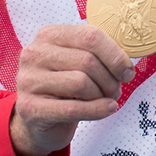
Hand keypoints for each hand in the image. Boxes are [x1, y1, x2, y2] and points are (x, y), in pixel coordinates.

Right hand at [11, 24, 134, 155]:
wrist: (40, 119)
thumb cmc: (66, 87)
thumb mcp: (79, 63)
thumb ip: (99, 54)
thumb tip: (127, 61)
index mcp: (49, 35)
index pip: (91, 36)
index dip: (116, 56)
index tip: (127, 72)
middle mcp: (34, 54)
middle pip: (87, 61)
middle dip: (110, 79)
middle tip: (115, 90)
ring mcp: (28, 80)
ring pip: (81, 83)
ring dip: (102, 95)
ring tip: (105, 99)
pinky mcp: (29, 107)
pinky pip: (73, 108)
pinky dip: (97, 110)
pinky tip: (107, 109)